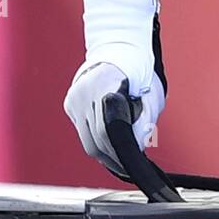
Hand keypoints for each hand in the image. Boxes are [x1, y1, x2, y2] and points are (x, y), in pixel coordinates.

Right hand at [62, 56, 163, 172]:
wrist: (120, 49)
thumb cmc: (139, 73)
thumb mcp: (149, 97)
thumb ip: (143, 122)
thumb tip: (135, 149)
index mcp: (105, 86)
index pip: (109, 131)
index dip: (120, 153)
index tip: (131, 165)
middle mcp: (84, 92)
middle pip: (95, 139)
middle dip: (113, 158)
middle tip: (128, 169)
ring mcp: (74, 98)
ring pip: (87, 139)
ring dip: (104, 152)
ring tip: (120, 161)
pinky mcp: (69, 104)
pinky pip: (82, 130)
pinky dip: (95, 140)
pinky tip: (108, 146)